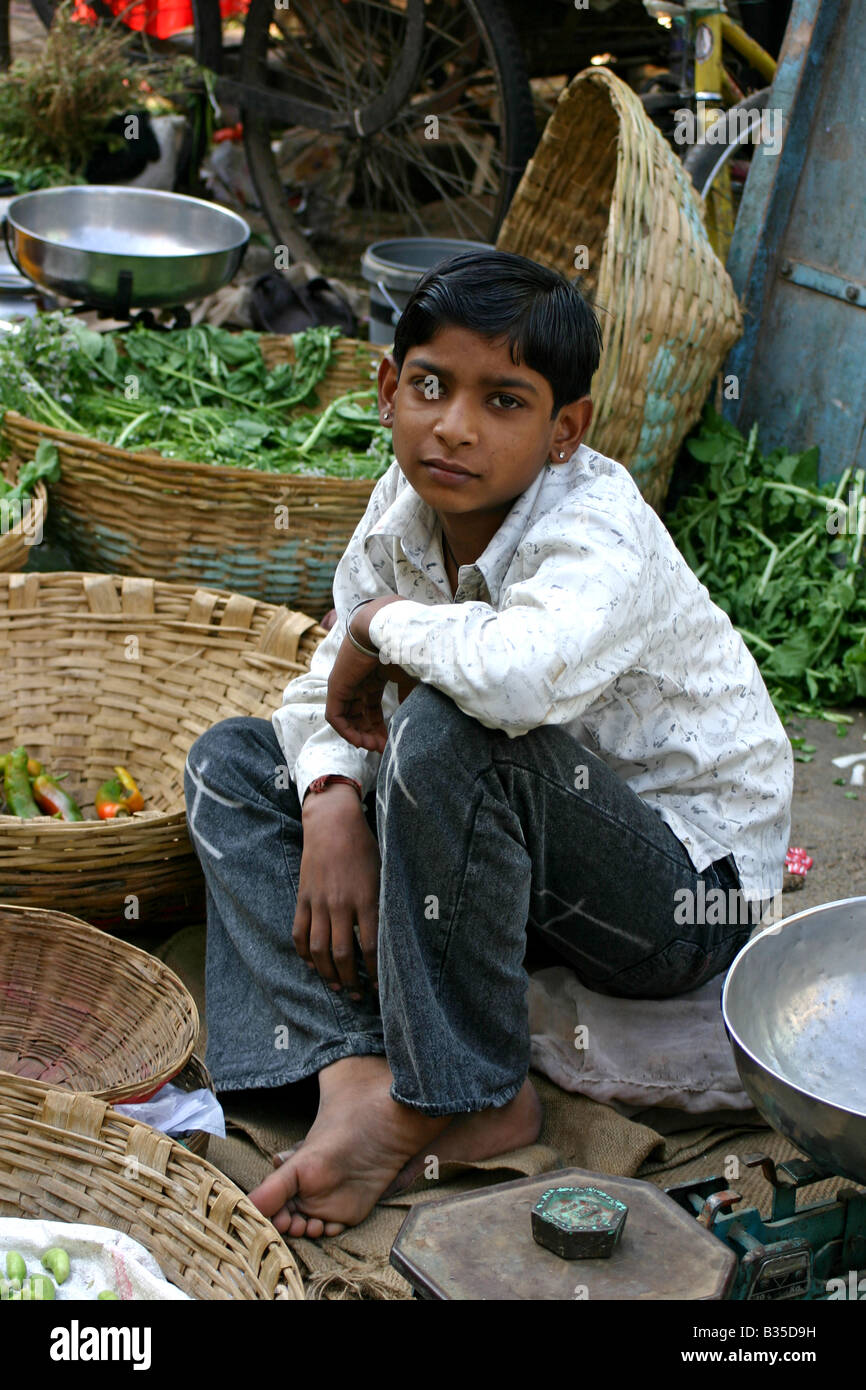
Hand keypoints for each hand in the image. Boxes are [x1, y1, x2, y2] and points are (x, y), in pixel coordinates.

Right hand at [295, 788, 380, 993]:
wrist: (332, 824)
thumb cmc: (363, 847)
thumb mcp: (382, 873)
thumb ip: (383, 903)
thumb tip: (390, 935)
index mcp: (365, 898)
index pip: (371, 946)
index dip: (375, 971)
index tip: (380, 986)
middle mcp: (340, 904)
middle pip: (342, 954)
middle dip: (351, 980)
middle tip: (358, 995)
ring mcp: (318, 902)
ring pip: (318, 949)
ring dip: (327, 973)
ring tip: (338, 987)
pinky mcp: (303, 898)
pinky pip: (299, 933)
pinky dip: (304, 953)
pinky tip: (312, 964)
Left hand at [325, 596, 415, 751]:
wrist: (385, 629)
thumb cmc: (401, 648)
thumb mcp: (409, 677)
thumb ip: (408, 695)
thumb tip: (410, 714)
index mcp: (374, 677)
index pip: (372, 708)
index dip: (381, 726)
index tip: (391, 740)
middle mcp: (357, 682)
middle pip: (360, 715)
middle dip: (371, 734)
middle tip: (384, 748)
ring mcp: (345, 684)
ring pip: (347, 718)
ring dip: (360, 736)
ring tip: (375, 748)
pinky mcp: (336, 687)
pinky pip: (335, 716)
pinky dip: (346, 731)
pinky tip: (361, 741)